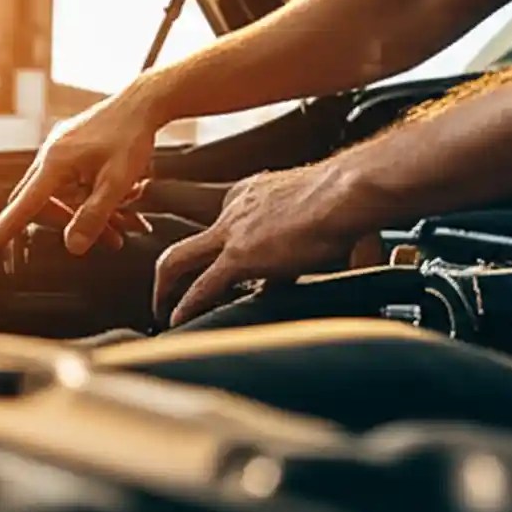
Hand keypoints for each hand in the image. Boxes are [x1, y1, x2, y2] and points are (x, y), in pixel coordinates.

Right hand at [0, 94, 158, 253]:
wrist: (142, 104)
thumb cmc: (130, 135)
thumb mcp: (116, 182)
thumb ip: (94, 216)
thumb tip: (74, 245)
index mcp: (56, 162)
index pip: (25, 204)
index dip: (8, 227)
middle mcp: (51, 155)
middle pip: (42, 204)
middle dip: (69, 225)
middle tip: (105, 237)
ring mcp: (60, 152)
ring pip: (61, 196)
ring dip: (88, 213)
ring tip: (123, 222)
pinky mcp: (71, 151)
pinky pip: (71, 183)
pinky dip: (91, 198)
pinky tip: (119, 202)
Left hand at [153, 165, 356, 326]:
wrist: (349, 190)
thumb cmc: (344, 199)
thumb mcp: (308, 217)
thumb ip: (291, 241)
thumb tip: (288, 271)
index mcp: (250, 194)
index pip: (222, 230)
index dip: (218, 255)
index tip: (219, 277)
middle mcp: (233, 208)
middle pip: (186, 243)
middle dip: (168, 273)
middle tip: (164, 295)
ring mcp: (233, 230)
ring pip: (178, 260)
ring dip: (165, 289)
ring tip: (162, 312)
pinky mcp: (241, 255)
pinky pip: (203, 286)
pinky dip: (186, 306)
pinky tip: (178, 321)